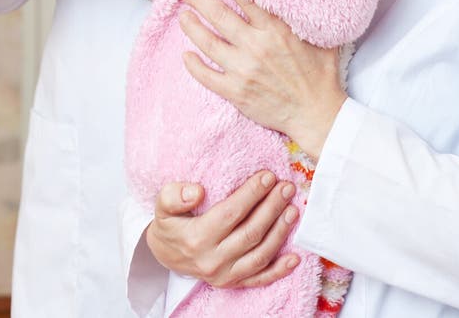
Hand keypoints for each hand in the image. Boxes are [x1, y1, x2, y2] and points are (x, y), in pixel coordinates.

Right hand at [147, 171, 300, 287]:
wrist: (165, 254)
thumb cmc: (170, 222)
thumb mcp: (163, 204)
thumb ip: (175, 195)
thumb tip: (197, 191)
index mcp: (196, 238)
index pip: (231, 213)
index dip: (252, 194)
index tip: (268, 176)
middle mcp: (212, 260)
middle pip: (250, 233)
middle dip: (272, 208)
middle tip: (286, 187)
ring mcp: (224, 275)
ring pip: (260, 255)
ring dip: (280, 232)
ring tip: (293, 209)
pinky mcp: (232, 283)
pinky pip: (259, 279)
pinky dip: (279, 270)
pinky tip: (295, 256)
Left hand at [179, 0, 344, 157]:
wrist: (316, 114)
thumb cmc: (321, 74)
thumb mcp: (320, 37)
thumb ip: (305, 16)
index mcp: (275, 30)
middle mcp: (256, 47)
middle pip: (219, 15)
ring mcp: (243, 70)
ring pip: (207, 42)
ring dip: (191, 26)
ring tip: (184, 16)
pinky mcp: (235, 92)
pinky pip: (205, 76)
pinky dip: (192, 65)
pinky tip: (186, 55)